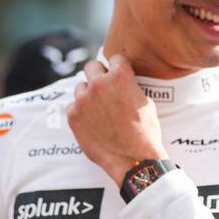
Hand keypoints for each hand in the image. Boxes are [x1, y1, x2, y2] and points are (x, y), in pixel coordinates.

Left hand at [67, 55, 166, 184]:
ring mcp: (83, 100)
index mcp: (120, 76)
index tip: (119, 75)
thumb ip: (129, 87)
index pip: (115, 58)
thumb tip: (122, 85)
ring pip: (80, 87)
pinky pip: (74, 106)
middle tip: (105, 88)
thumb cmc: (146, 132)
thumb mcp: (146, 102)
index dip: (119, 68)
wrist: (134, 159)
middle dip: (99, 74)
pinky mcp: (73, 116)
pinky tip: (93, 123)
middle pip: (92, 66)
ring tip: (100, 110)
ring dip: (88, 95)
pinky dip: (81, 112)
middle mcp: (98, 83)